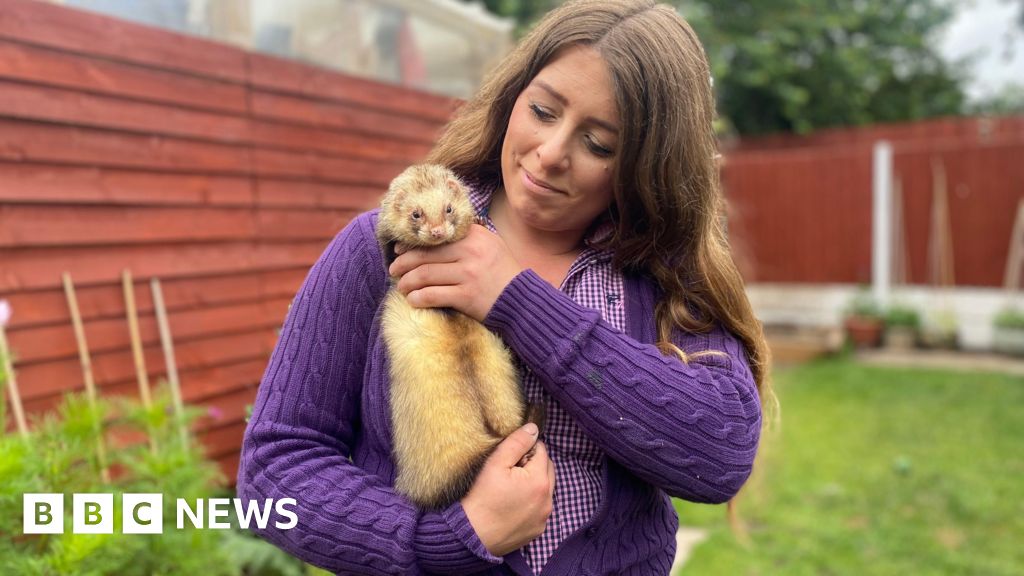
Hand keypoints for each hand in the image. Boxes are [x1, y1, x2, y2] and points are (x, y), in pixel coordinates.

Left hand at [389, 224, 521, 321]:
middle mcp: (471, 252)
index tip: (399, 250)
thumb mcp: (490, 246)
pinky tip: (413, 300)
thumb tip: (433, 236)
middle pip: (425, 255)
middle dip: (402, 263)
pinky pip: (432, 295)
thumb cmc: (503, 274)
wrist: (523, 301)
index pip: (435, 236)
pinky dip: (418, 298)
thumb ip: (467, 238)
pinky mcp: (467, 296)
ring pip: (424, 275)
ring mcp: (469, 274)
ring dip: (406, 282)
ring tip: (401, 287)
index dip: (412, 243)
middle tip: (393, 270)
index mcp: (475, 236)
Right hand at [460, 423, 554, 556]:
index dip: (526, 449)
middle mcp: (548, 499)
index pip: (541, 451)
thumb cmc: (481, 498)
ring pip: (546, 489)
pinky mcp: (538, 530)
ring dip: (534, 483)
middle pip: (547, 469)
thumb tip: (533, 428)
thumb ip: (516, 442)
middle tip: (510, 470)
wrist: (471, 534)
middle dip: (533, 464)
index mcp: (540, 480)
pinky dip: (532, 502)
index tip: (510, 457)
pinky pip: (540, 508)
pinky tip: (513, 504)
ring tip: (511, 487)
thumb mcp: (495, 463)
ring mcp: (544, 517)